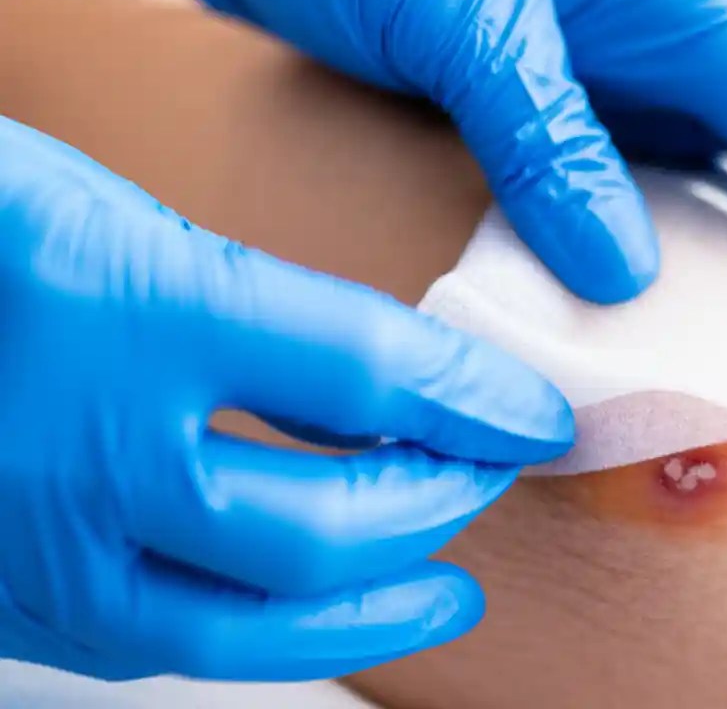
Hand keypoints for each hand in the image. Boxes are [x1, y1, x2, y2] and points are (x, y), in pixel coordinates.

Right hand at [0, 116, 572, 680]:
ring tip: (446, 592)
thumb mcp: (122, 221)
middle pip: (322, 523)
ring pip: (247, 625)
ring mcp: (41, 545)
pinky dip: (261, 635)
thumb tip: (393, 373)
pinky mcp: (11, 599)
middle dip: (435, 505)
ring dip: (371, 610)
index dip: (472, 393)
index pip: (363, 368)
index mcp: (130, 312)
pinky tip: (307, 613)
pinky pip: (161, 645)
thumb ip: (257, 304)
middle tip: (488, 476)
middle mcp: (85, 449)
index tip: (534, 410)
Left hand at [194, 0, 726, 342]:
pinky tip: (674, 346)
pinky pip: (641, 225)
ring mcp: (627, 104)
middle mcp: (674, 65)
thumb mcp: (466, 23)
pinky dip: (666, 290)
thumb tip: (621, 275)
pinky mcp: (570, 136)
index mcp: (687, 18)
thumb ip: (547, 141)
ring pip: (725, 217)